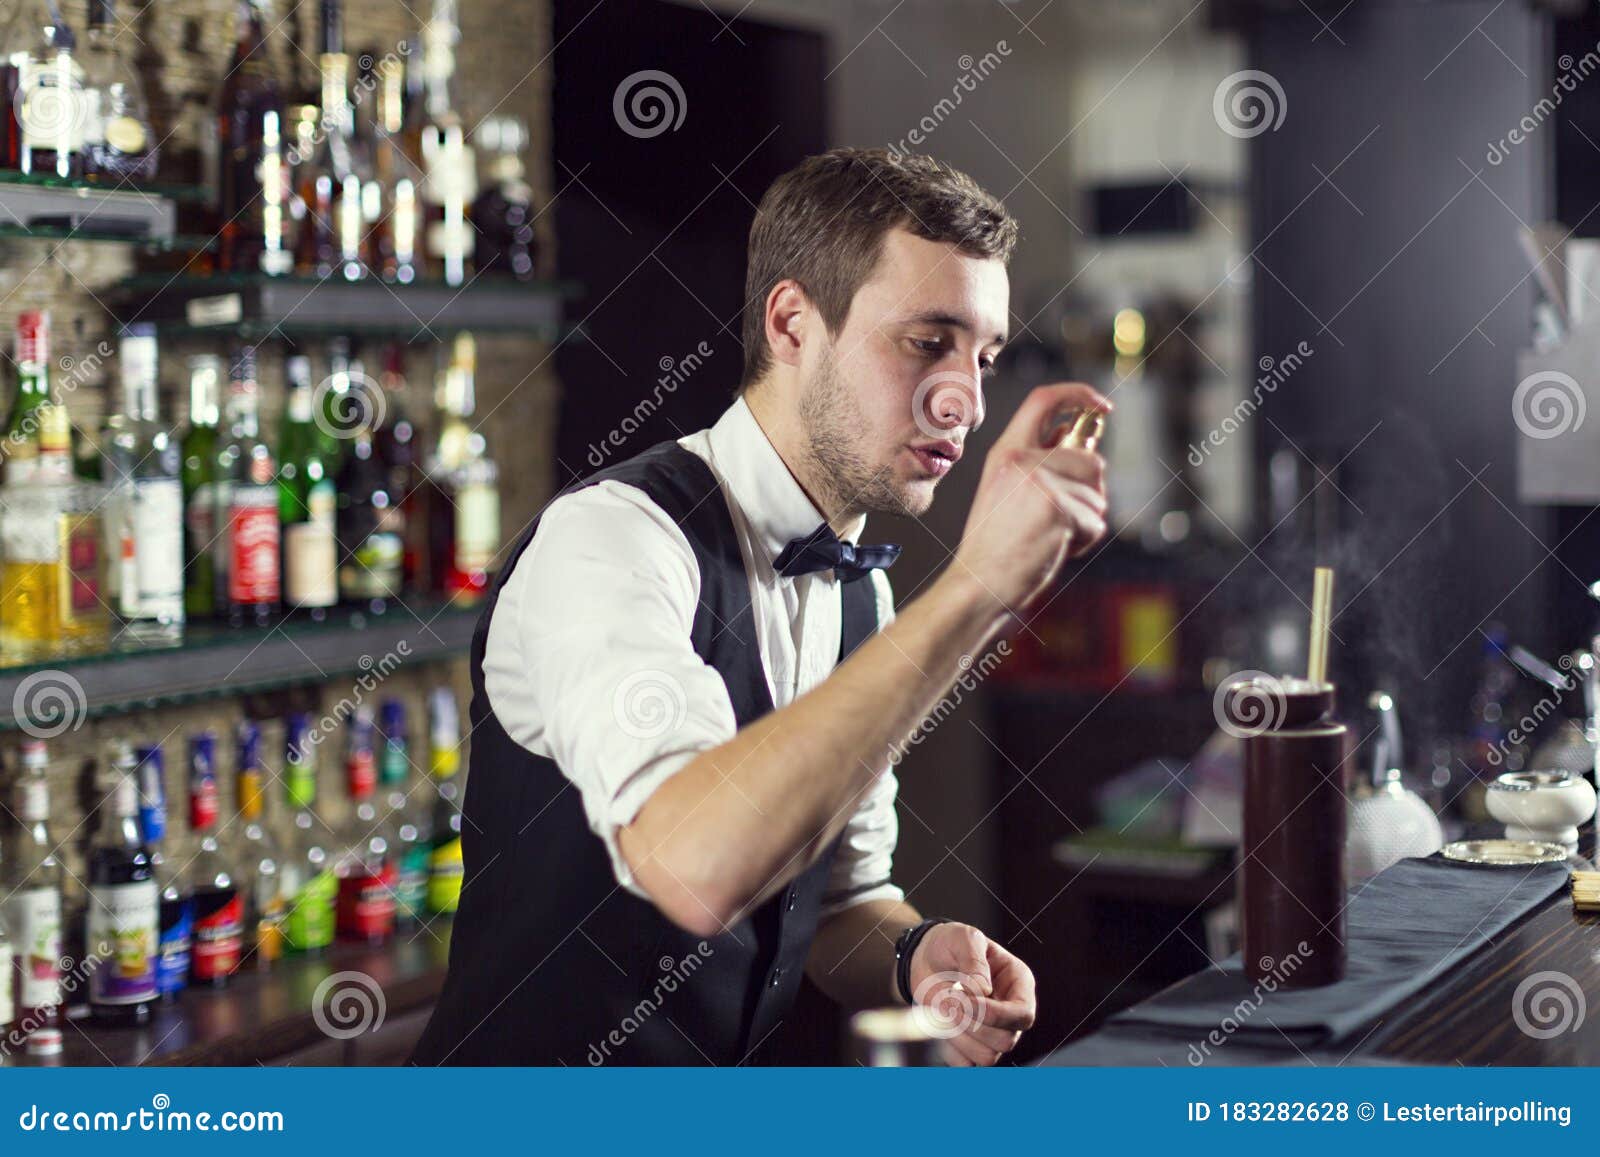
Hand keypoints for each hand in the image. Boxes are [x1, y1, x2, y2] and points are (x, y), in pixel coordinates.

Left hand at [907, 922, 1036, 1066]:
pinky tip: (940, 1024)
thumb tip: (982, 992)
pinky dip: (948, 1048)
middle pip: (1005, 1041)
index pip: (1022, 1014)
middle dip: (972, 1025)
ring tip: (943, 1009)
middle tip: (949, 1000)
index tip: (965, 1002)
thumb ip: (974, 962)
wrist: (926, 957)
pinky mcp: (970, 1045)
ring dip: (958, 1037)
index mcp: (1018, 984)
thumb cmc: (951, 944)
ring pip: (986, 1057)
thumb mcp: (965, 938)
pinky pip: (964, 1064)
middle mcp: (1009, 1012)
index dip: (996, 1015)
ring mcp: (992, 1032)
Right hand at [952, 382, 1109, 612]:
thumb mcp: (1006, 488)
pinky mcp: (1057, 508)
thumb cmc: (994, 543)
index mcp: (1005, 451)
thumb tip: (1075, 436)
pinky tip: (1056, 547)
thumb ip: (1038, 460)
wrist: (980, 581)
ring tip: (1052, 533)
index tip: (1102, 406)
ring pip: (1097, 491)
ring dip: (1087, 518)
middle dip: (1091, 490)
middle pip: (1089, 458)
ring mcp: (1039, 482)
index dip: (1078, 394)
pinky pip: (1095, 520)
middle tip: (1065, 516)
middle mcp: (1021, 460)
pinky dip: (1085, 539)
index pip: (1044, 399)